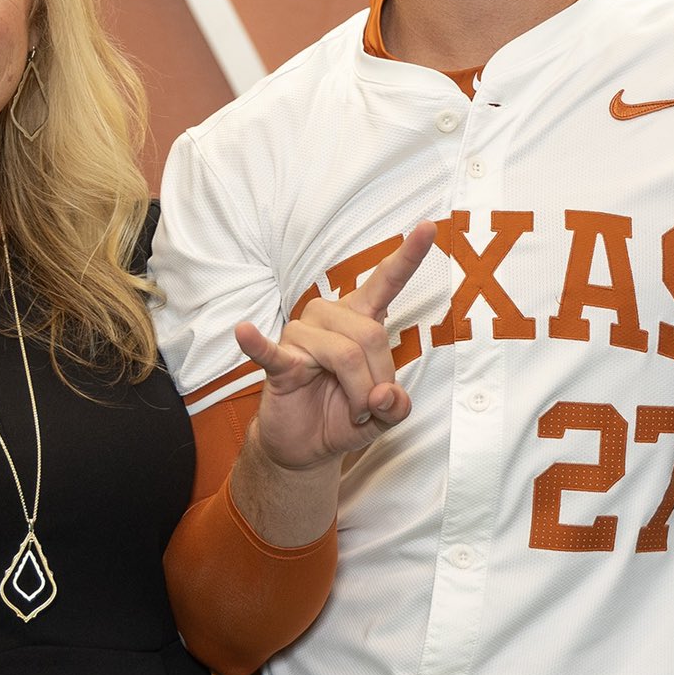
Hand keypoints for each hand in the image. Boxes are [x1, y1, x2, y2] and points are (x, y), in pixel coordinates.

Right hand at [234, 221, 436, 471]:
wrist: (305, 446)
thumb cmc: (343, 417)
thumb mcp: (383, 417)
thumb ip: (396, 406)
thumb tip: (386, 395)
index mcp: (360, 319)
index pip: (386, 282)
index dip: (408, 256)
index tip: (428, 228)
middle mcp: (330, 318)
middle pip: (371, 336)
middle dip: (379, 380)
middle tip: (370, 408)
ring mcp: (301, 337)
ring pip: (344, 353)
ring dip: (356, 391)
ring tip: (351, 411)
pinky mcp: (278, 363)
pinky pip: (270, 350)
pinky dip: (258, 342)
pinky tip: (245, 331)